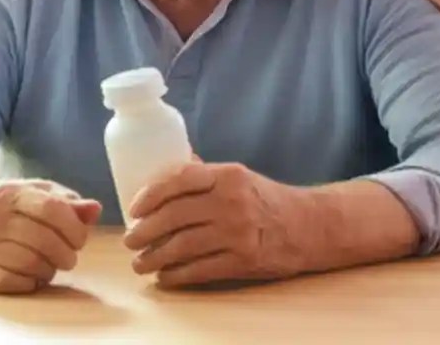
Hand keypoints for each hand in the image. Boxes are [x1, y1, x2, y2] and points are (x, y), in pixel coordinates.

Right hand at [0, 179, 101, 293]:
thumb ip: (67, 202)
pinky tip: (33, 275)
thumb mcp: (36, 194)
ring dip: (49, 268)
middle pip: (43, 240)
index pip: (51, 208)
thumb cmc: (8, 207)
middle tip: (69, 256)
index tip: (80, 239)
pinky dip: (31, 282)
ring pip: (29, 263)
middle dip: (65, 253)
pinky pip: (12, 282)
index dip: (73, 227)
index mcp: (11, 193)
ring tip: (51, 264)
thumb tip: (95, 209)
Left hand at [122, 161, 311, 287]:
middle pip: (174, 216)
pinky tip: (165, 277)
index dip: (151, 194)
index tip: (134, 208)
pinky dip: (177, 276)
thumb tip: (172, 161)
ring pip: (182, 246)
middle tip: (130, 240)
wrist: (309, 226)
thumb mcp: (240, 176)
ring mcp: (238, 233)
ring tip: (140, 263)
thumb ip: (206, 173)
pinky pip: (200, 270)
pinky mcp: (244, 261)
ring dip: (154, 258)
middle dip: (145, 231)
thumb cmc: (268, 199)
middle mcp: (231, 202)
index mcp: (228, 175)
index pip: (179, 180)